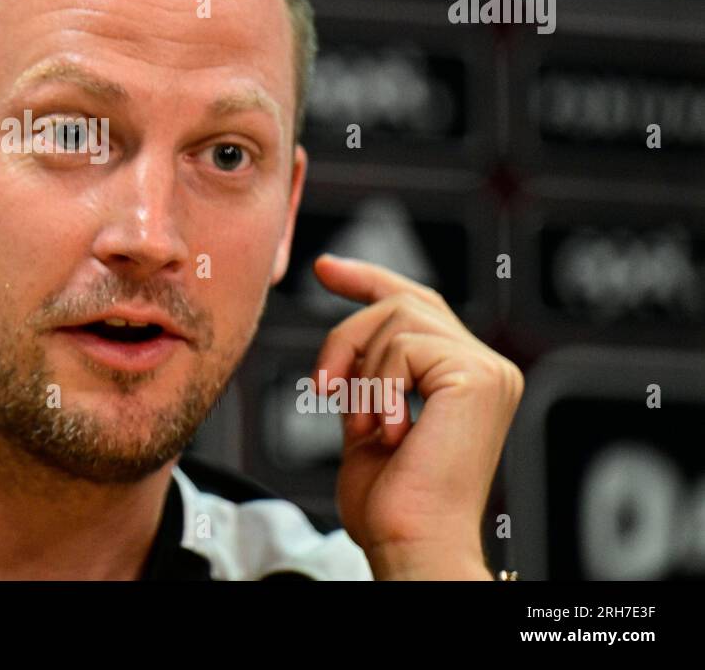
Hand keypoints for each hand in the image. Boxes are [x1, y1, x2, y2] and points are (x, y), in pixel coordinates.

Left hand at [311, 254, 523, 579]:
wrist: (411, 542)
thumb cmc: (391, 503)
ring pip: (395, 319)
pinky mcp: (478, 376)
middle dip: (347, 334)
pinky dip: (377, 387)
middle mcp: (488, 368)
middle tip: (322, 386)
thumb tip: (351, 337)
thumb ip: (369, 375)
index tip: (324, 268)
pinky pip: (403, 346)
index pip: (417, 304)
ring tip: (365, 425)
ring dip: (360, 371)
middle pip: (400, 303)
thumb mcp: (369, 420)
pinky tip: (388, 432)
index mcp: (467, 378)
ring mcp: (488, 370)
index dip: (369, 279)